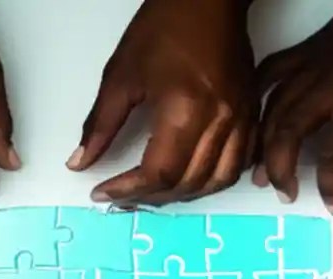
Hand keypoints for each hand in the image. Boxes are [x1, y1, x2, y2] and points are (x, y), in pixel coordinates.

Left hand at [71, 0, 255, 205]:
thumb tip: (80, 162)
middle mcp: (220, 120)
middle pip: (189, 183)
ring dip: (186, 194)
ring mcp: (242, 118)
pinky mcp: (252, 113)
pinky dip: (216, 177)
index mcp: (186, 109)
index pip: (159, 172)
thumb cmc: (165, 27)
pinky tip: (192, 175)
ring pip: (219, 180)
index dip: (128, 190)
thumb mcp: (121, 75)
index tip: (102, 193)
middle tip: (123, 194)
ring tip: (155, 191)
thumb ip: (100, 125)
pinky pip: (241, 162)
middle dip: (152, 197)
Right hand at [255, 0, 332, 211]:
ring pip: (273, 109)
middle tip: (284, 193)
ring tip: (260, 172)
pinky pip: (268, 74)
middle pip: (289, 133)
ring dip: (263, 145)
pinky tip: (252, 124)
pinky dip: (255, 99)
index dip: (329, 186)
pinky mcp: (305, 50)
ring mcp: (313, 64)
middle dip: (280, 170)